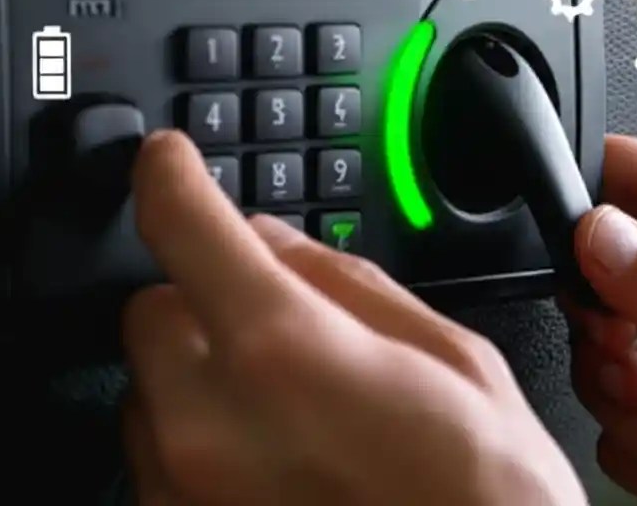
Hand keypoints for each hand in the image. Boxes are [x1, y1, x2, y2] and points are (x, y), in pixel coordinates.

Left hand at [121, 130, 584, 505]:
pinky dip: (202, 441)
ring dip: (201, 376)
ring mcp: (184, 493)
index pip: (183, 228)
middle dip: (205, 300)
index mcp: (286, 354)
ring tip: (295, 411)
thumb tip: (277, 242)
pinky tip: (280, 458)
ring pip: (148, 390)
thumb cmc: (487, 499)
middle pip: (151, 311)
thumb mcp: (452, 359)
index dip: (171, 179)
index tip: (168, 165)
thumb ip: (348, 284)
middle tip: (279, 324)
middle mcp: (210, 427)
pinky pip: (159, 460)